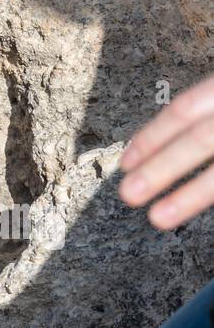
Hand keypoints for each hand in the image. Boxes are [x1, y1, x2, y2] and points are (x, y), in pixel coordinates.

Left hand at [120, 72, 213, 229]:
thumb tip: (155, 153)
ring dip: (192, 196)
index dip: (152, 137)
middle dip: (163, 167)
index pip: (186, 108)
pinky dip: (210, 195)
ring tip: (158, 219)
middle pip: (201, 138)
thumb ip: (198, 115)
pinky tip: (194, 212)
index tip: (123, 164)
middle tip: (127, 194)